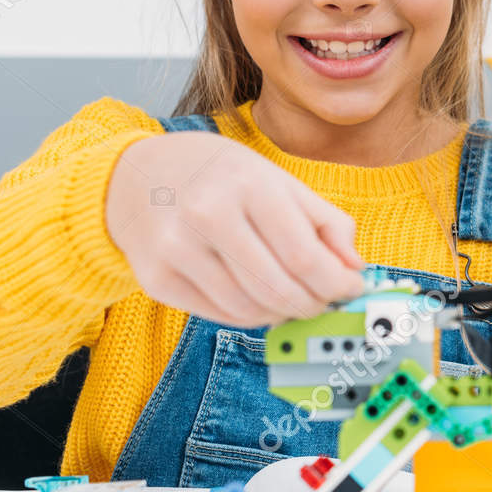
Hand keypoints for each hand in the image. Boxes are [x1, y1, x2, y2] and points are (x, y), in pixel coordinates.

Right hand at [106, 132, 365, 325]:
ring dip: (282, 314)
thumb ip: (325, 222)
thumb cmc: (219, 177)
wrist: (137, 175)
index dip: (336, 283)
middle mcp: (207, 214)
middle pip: (279, 288)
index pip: (304, 256)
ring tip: (293, 300)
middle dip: (313, 304)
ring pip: (249, 310)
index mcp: (248, 184)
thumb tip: (354, 268)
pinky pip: (219, 315)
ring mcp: (176, 249)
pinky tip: (258, 299)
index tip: (351, 289)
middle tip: (324, 302)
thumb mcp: (278, 181)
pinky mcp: (156, 278)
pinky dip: (249, 316)